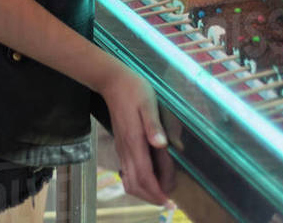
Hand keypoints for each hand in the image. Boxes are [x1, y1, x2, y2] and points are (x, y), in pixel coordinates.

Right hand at [101, 65, 175, 205]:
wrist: (112, 80)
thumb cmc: (133, 89)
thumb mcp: (147, 102)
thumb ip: (153, 124)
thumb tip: (161, 144)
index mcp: (134, 141)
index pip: (144, 176)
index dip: (157, 192)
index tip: (170, 201)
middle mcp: (125, 149)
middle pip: (135, 185)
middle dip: (151, 197)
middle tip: (168, 200)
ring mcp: (121, 148)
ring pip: (129, 181)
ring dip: (144, 191)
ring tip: (161, 191)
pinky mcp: (120, 145)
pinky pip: (127, 172)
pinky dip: (138, 182)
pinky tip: (150, 176)